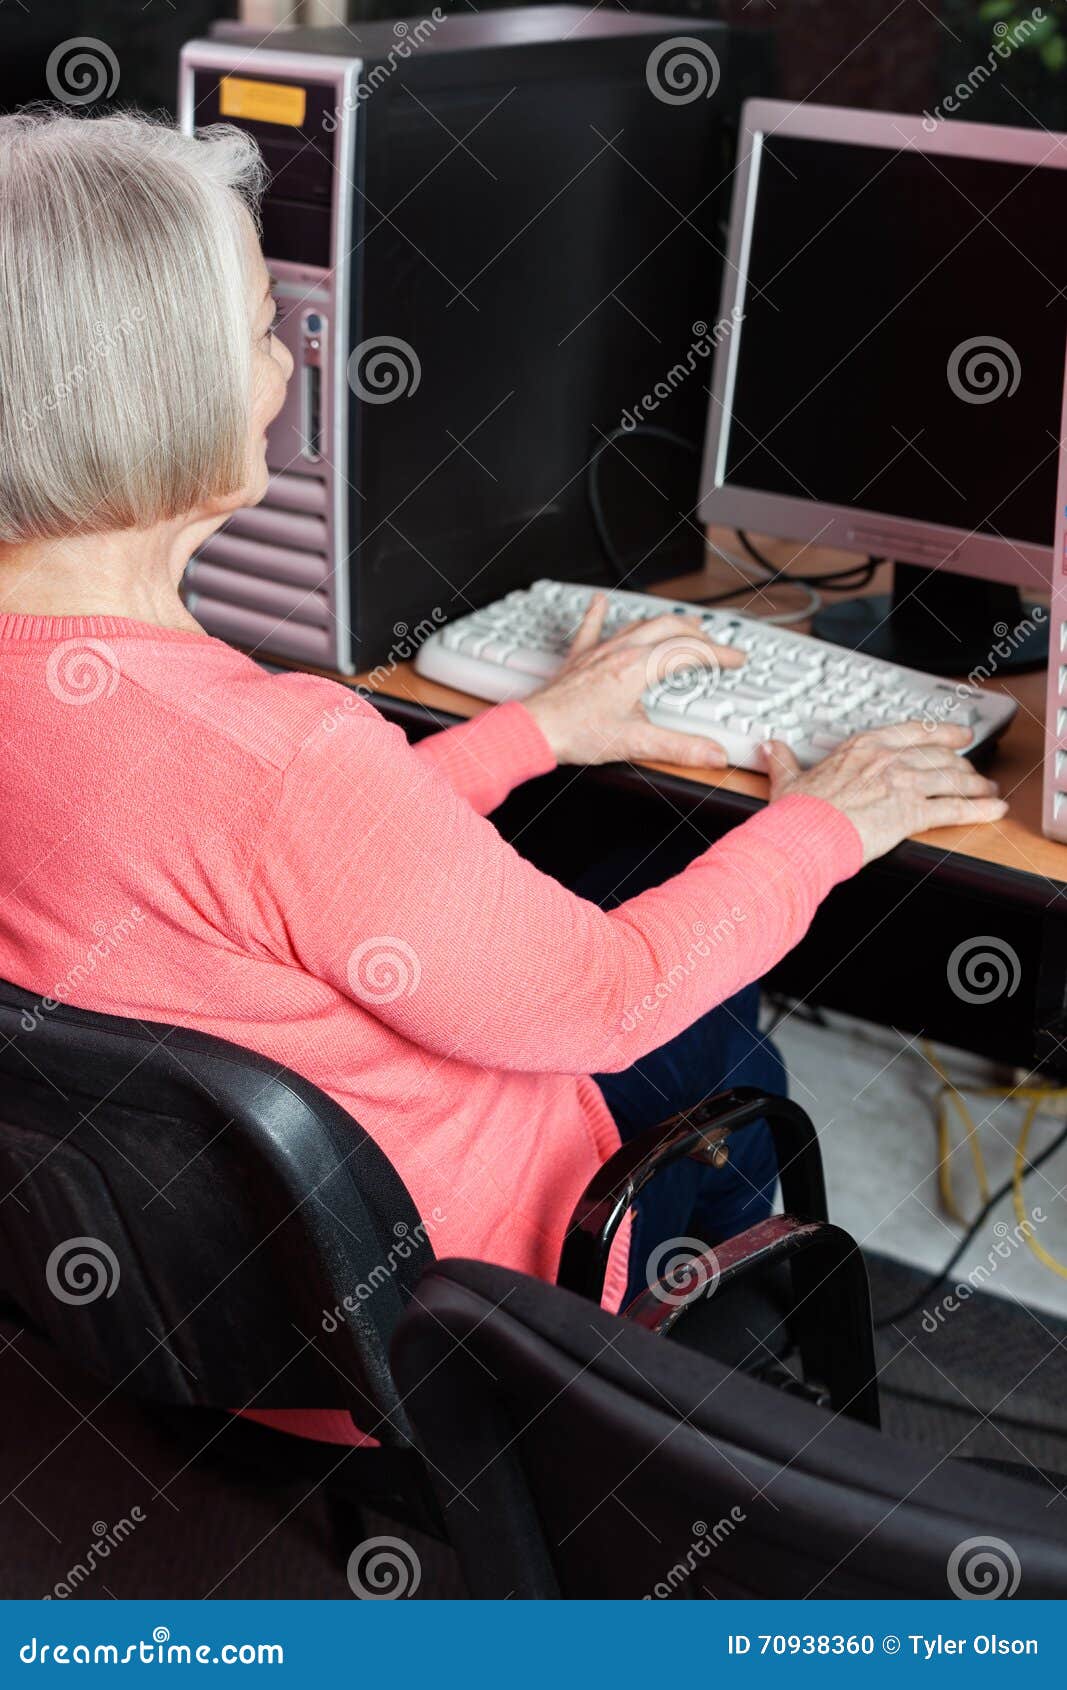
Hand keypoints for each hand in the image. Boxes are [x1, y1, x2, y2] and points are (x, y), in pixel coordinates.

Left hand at [522, 593, 744, 768]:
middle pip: (667, 628)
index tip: (736, 659)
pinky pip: (590, 628)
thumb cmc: (576, 734)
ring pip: (637, 624)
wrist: (534, 729)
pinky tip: (600, 601)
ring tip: (681, 625)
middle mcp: (619, 652)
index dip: (719, 654)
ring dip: (664, 623)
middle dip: (697, 632)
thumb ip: (679, 748)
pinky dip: (599, 614)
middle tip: (714, 644)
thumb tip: (713, 754)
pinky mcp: (579, 659)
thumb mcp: (635, 744)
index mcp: (637, 668)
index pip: (689, 652)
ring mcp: (598, 652)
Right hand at [760, 721, 1006, 864]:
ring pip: (951, 777)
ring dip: (974, 784)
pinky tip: (992, 809)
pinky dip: (978, 808)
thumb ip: (784, 762)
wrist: (804, 834)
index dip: (938, 731)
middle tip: (972, 764)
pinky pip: (954, 807)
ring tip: (987, 789)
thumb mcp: (787, 780)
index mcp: (863, 747)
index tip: (953, 731)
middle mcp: (889, 759)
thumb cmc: (797, 812)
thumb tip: (771, 748)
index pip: (911, 732)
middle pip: (938, 753)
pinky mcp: (913, 812)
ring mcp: (904, 783)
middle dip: (961, 759)